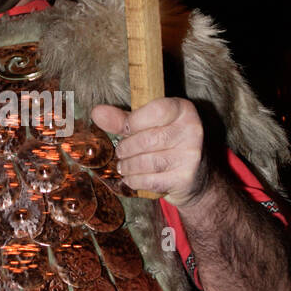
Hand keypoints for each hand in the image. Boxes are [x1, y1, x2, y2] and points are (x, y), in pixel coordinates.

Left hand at [91, 97, 206, 205]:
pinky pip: (150, 180)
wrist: (193, 176)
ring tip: (124, 166)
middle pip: (148, 139)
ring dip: (128, 166)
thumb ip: (123, 119)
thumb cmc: (165, 145)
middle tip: (121, 152)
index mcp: (184, 110)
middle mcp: (192, 131)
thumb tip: (97, 113)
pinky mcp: (185, 178)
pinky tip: (132, 178)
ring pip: (147, 162)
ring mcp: (191, 156)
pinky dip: (135, 180)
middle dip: (127, 148)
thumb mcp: (147, 126)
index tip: (125, 129)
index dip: (134, 121)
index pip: (157, 110)